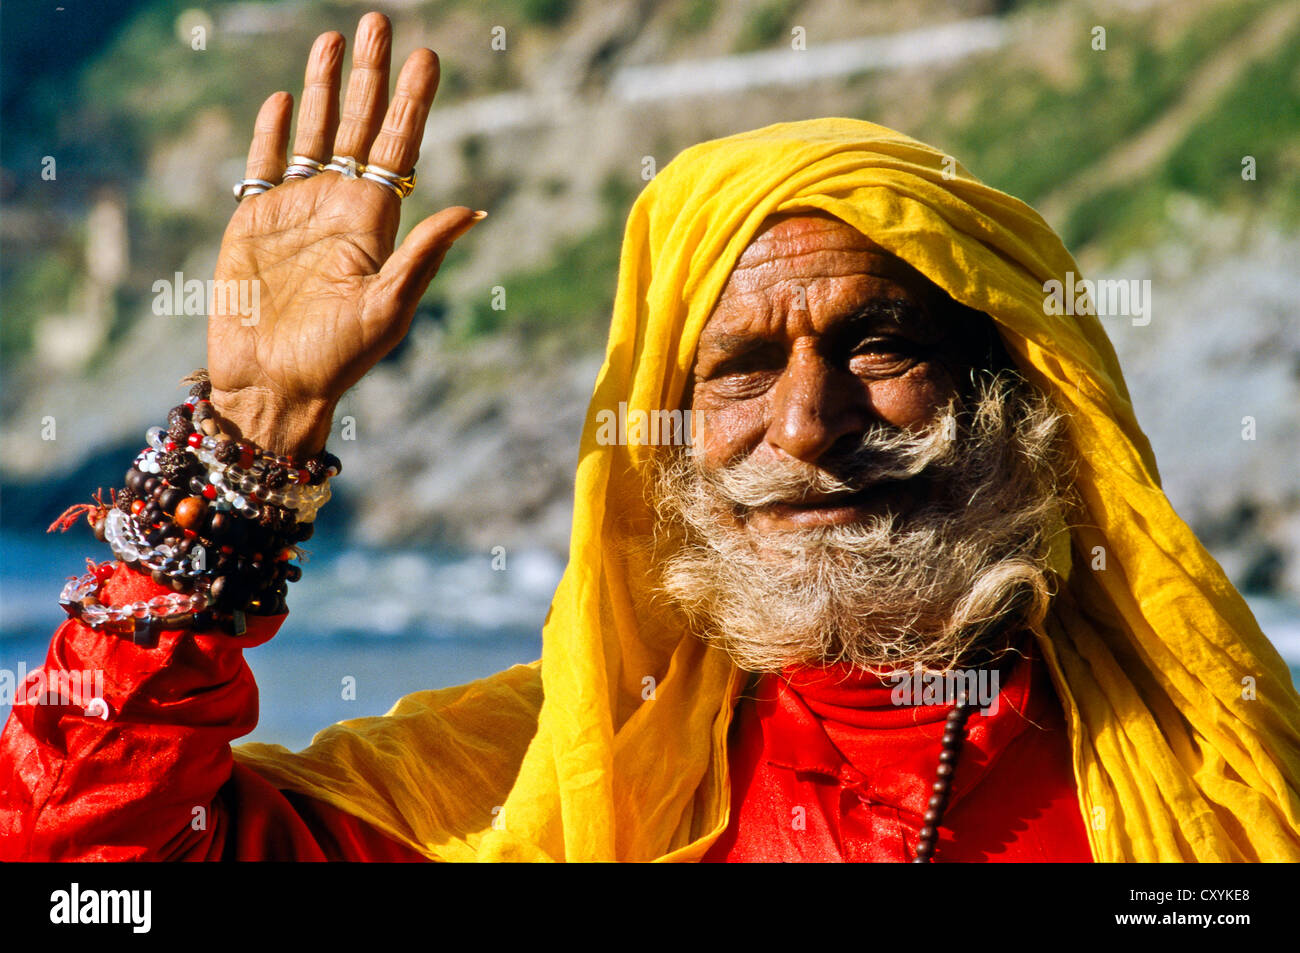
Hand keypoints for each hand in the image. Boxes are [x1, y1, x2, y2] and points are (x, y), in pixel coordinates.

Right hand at [207, 12, 481, 458]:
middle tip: (379, 22)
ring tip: (333, 39)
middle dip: (369, 75)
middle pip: (358, 125)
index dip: (412, 102)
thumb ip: (423, 255)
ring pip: (313, 132)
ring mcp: (296, 211)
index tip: (426, 57)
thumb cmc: (336, 358)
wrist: (272, 384)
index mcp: (375, 224)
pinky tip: (283, 100)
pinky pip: (264, 165)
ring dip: (322, 87)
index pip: (398, 148)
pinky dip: (272, 131)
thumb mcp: (388, 308)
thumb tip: (474, 209)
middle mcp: (339, 208)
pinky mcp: (254, 221)